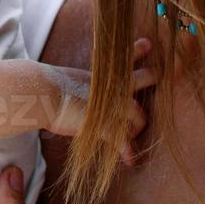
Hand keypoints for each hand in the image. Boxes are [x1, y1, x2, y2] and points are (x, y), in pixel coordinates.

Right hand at [44, 38, 156, 165]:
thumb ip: (81, 84)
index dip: (138, 49)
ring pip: (138, 116)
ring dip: (137, 127)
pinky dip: (127, 152)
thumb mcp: (70, 78)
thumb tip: (73, 90)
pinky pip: (123, 142)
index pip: (125, 56)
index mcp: (103, 72)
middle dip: (152, 77)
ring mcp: (113, 105)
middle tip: (160, 75)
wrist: (44, 93)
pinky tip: (130, 161)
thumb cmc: (49, 85)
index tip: (148, 42)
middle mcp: (113, 85)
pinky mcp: (107, 124)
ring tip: (132, 135)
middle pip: (143, 79)